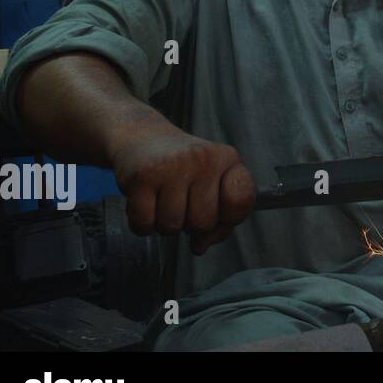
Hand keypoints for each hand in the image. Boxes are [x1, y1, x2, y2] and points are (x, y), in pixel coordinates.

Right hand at [110, 122, 255, 255]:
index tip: (217, 211)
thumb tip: (202, 245)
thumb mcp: (211, 181)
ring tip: (163, 200)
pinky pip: (144, 224)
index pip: (241, 200)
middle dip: (191, 224)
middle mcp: (203, 159)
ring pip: (172, 226)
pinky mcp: (142, 176)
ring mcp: (172, 166)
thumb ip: (220, 217)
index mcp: (227, 159)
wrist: (142, 137)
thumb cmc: (181, 166)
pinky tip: (146, 203)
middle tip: (183, 204)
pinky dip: (143, 223)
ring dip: (165, 224)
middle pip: (203, 223)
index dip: (229, 217)